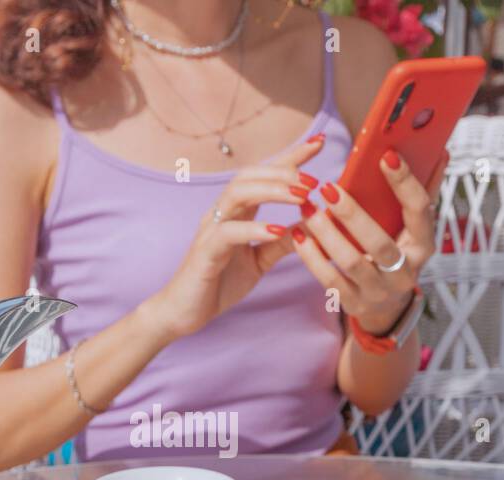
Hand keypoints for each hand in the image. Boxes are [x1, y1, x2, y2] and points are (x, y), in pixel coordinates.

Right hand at [150, 137, 324, 341]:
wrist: (183, 312)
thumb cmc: (218, 284)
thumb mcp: (259, 261)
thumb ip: (281, 243)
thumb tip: (312, 226)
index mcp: (236, 212)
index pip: (263, 175)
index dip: (290, 156)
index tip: (320, 143)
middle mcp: (221, 213)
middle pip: (249, 175)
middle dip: (283, 171)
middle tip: (313, 180)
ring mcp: (211, 230)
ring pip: (238, 194)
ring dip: (272, 191)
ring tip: (301, 196)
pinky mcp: (205, 252)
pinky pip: (228, 232)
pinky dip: (254, 229)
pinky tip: (277, 230)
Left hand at [291, 148, 447, 334]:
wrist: (387, 305)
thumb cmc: (398, 252)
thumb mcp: (413, 228)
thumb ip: (423, 191)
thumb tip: (440, 152)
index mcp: (424, 245)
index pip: (419, 211)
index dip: (405, 182)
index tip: (385, 156)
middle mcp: (404, 272)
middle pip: (380, 243)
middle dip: (353, 214)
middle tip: (328, 188)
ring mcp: (379, 291)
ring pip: (351, 263)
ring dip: (326, 234)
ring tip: (308, 209)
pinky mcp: (355, 304)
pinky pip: (330, 281)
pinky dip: (312, 258)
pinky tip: (298, 236)